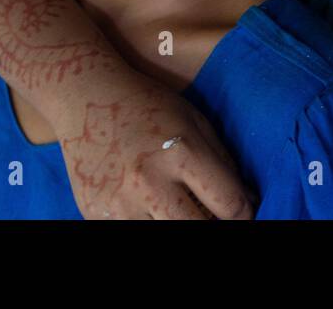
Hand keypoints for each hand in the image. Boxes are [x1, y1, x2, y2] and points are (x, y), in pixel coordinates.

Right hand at [57, 70, 255, 219]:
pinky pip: (131, 231)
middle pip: (197, 230)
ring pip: (163, 235)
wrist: (85, 97)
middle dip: (212, 226)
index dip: (245, 214)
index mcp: (182, 152)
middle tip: (212, 215)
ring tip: (179, 208)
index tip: (243, 213)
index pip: (229, 204)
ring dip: (176, 224)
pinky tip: (147, 205)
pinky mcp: (95, 214)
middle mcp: (149, 181)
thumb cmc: (148, 106)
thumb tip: (247, 203)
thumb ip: (223, 163)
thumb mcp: (195, 121)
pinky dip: (145, 221)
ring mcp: (119, 202)